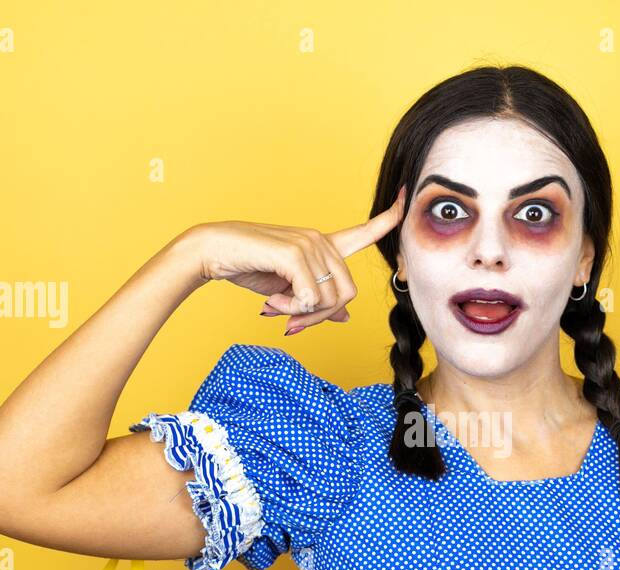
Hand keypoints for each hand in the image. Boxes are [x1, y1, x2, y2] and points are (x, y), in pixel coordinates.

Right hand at [192, 186, 406, 333]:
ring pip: (329, 300)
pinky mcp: (295, 253)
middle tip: (293, 324)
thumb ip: (317, 300)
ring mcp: (309, 244)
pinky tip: (272, 303)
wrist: (213, 253)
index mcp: (322, 246)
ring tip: (277, 308)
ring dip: (302, 315)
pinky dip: (291, 309)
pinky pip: (310, 298)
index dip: (389, 218)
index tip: (406, 197)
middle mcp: (320, 241)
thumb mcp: (289, 291)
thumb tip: (345, 317)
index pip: (364, 232)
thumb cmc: (249, 268)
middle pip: (347, 294)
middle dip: (322, 318)